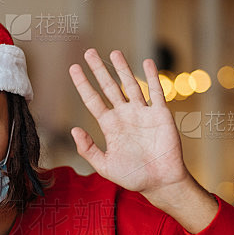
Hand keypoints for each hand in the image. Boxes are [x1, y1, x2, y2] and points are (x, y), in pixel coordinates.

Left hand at [68, 49, 189, 195]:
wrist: (160, 182)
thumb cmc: (133, 176)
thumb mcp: (105, 166)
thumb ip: (88, 149)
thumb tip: (74, 130)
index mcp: (110, 126)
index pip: (93, 100)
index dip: (83, 84)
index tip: (73, 68)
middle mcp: (124, 116)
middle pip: (109, 87)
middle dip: (99, 70)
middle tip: (89, 52)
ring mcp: (142, 113)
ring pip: (131, 85)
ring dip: (122, 69)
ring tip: (114, 52)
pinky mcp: (160, 115)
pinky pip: (156, 92)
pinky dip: (152, 77)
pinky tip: (146, 62)